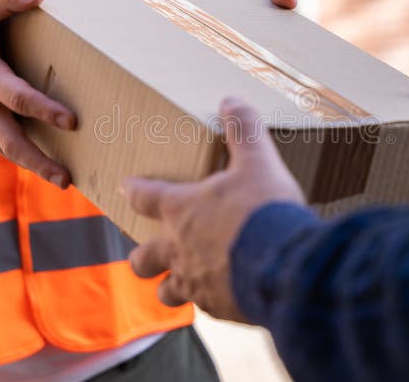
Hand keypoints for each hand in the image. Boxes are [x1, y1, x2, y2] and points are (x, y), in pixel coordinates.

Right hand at [0, 0, 76, 187]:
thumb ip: (8, 0)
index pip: (19, 99)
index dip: (44, 110)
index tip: (71, 121)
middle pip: (13, 143)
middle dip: (40, 163)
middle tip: (67, 179)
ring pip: (10, 151)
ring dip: (37, 167)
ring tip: (66, 180)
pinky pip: (5, 148)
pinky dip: (27, 157)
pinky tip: (51, 164)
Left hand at [125, 97, 304, 321]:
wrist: (285, 266)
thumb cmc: (263, 210)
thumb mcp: (258, 161)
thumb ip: (244, 129)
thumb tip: (231, 100)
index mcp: (182, 210)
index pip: (145, 197)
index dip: (133, 190)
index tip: (123, 187)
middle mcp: (179, 249)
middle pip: (143, 259)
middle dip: (142, 257)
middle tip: (146, 255)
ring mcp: (196, 283)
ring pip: (167, 292)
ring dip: (171, 286)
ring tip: (182, 282)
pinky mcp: (219, 307)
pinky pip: (206, 306)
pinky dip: (211, 299)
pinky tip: (226, 293)